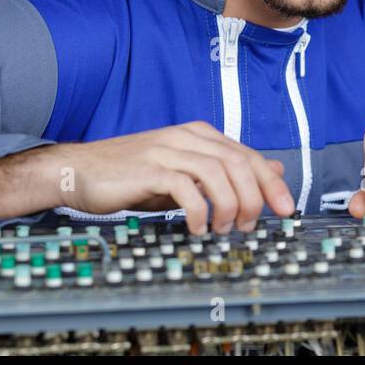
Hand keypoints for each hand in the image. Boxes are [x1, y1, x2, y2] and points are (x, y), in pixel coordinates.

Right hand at [0, 121, 293, 235]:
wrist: (79, 172)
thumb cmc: (132, 177)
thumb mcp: (184, 174)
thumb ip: (224, 173)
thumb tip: (270, 171)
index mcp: (199, 135)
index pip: (247, 155)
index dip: (270, 182)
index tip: (286, 209)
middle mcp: (187, 137)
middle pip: (238, 162)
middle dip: (256, 197)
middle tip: (252, 226)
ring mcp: (168, 150)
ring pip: (217, 173)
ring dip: (229, 206)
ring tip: (224, 229)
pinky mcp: (150, 168)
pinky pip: (186, 187)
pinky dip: (199, 211)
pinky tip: (197, 228)